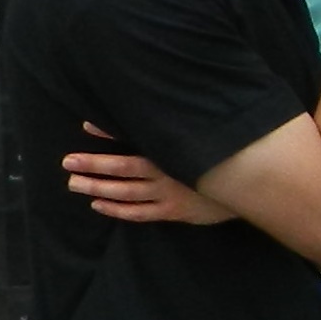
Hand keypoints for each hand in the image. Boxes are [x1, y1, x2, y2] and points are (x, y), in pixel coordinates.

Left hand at [64, 122, 231, 224]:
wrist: (252, 186)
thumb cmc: (229, 154)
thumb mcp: (207, 134)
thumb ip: (181, 124)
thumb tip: (159, 106)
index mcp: (173, 152)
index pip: (136, 138)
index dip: (110, 133)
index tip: (86, 125)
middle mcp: (167, 173)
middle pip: (123, 169)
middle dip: (94, 165)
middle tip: (68, 162)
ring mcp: (168, 194)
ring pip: (125, 193)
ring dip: (98, 188)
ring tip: (74, 183)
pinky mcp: (172, 210)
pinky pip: (138, 213)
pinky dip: (116, 209)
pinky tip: (99, 204)